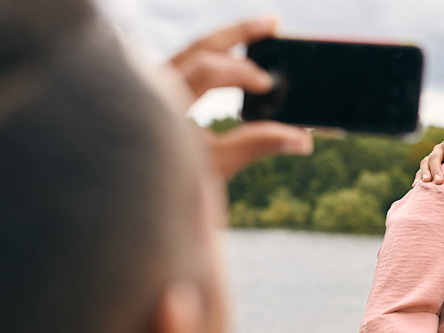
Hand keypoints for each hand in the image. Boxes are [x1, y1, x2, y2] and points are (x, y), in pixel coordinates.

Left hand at [168, 16, 313, 178]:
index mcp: (164, 101)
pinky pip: (188, 62)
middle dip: (239, 33)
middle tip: (274, 22)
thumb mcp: (217, 165)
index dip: (241, 72)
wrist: (141, 199)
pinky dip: (216, 56)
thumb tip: (302, 138)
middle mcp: (154, 85)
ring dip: (228, 40)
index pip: (206, 68)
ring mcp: (152, 85)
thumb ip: (257, 144)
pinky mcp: (157, 90)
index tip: (268, 85)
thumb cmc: (174, 184)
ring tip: (262, 31)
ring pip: (193, 50)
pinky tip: (237, 59)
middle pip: (200, 45)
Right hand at [416, 131, 443, 183]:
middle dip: (436, 170)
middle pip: (435, 158)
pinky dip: (418, 178)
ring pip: (425, 163)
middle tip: (439, 182)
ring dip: (425, 173)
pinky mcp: (428, 164)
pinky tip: (416, 187)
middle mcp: (439, 149)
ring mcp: (432, 156)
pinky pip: (420, 170)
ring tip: (426, 183)